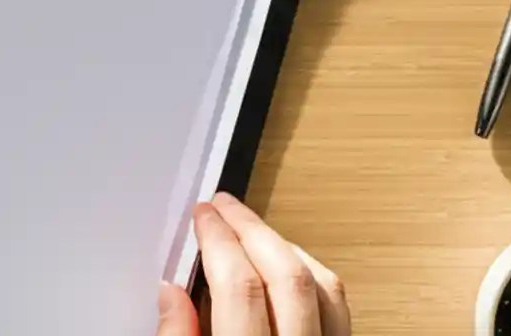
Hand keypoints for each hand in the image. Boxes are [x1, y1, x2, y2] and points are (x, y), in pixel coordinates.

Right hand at [157, 193, 350, 335]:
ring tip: (251, 228)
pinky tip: (287, 264)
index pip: (240, 287)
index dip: (218, 241)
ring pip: (323, 284)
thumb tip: (171, 294)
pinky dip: (311, 273)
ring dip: (284, 246)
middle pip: (287, 275)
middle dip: (251, 229)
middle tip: (223, 206)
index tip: (203, 217)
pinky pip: (339, 304)